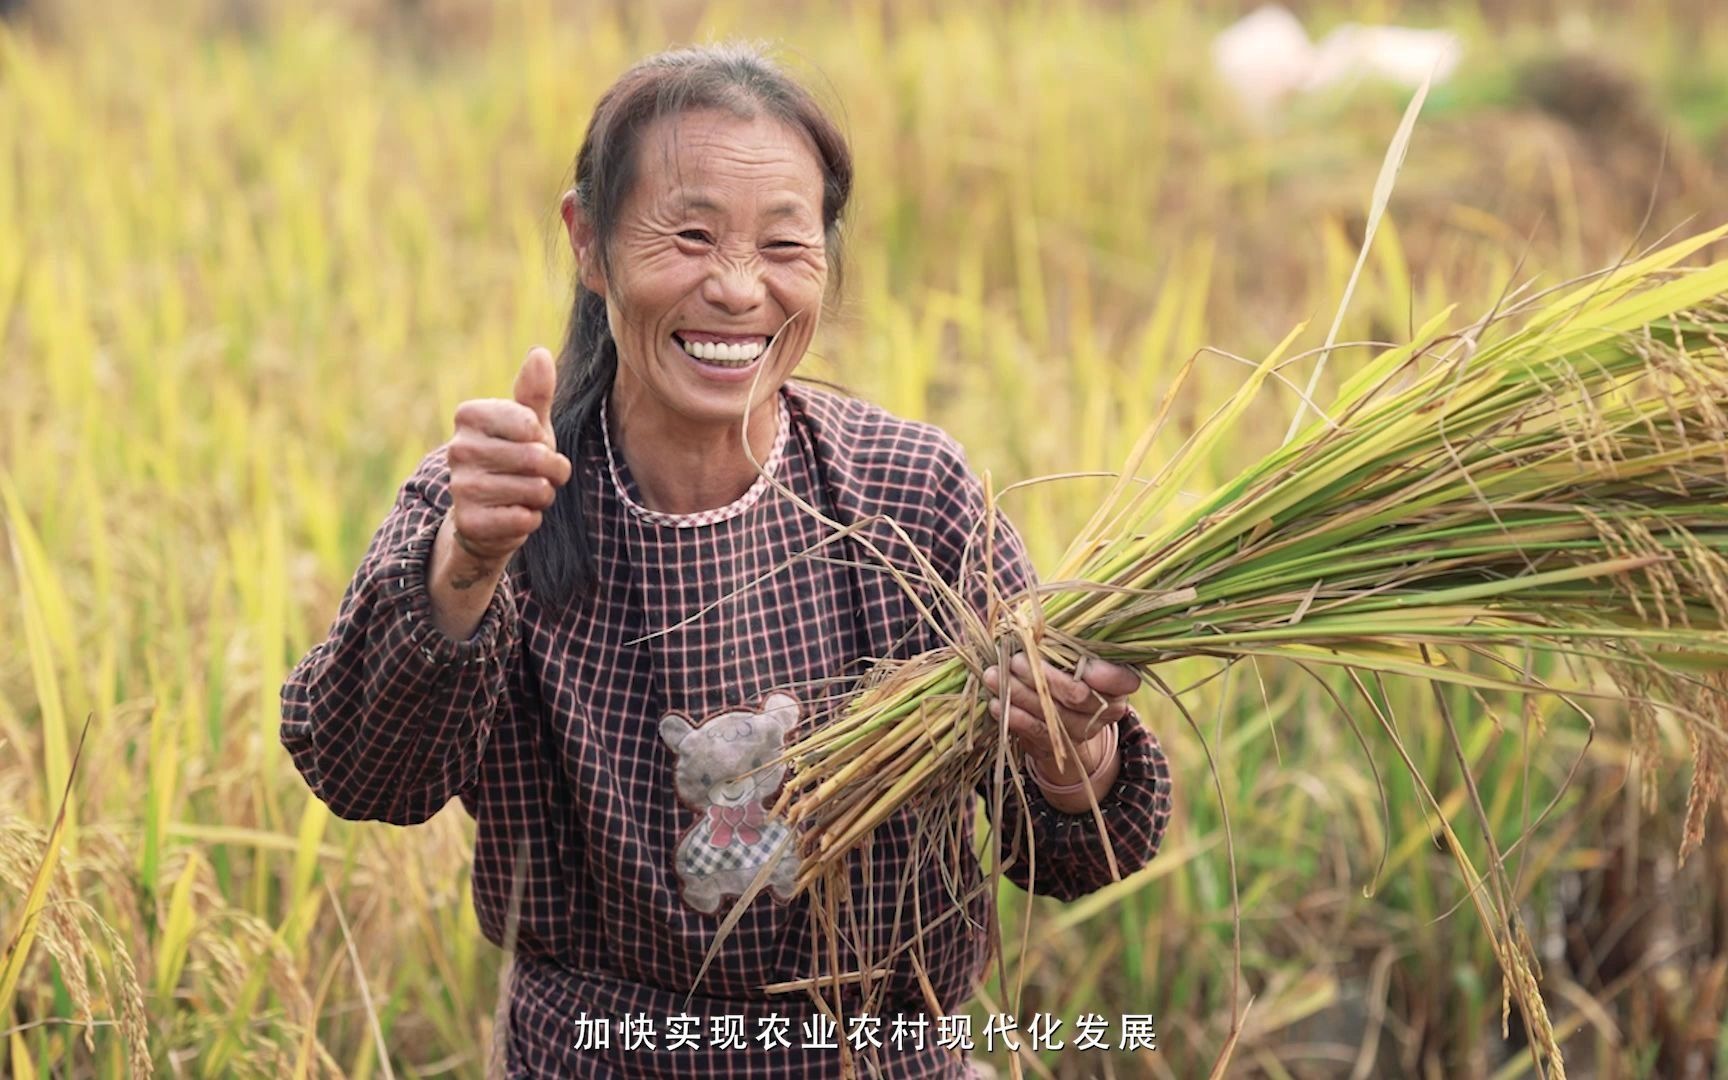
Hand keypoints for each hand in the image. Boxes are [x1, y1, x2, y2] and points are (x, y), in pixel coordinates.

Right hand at [445, 347, 572, 567]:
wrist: (489, 512)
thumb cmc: (515, 457)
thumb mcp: (529, 423)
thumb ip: (534, 391)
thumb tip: (539, 353)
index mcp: (469, 415)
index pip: (531, 424)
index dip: (545, 441)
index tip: (533, 445)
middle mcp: (457, 448)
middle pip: (537, 458)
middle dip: (552, 472)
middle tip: (537, 475)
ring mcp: (460, 487)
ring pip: (535, 490)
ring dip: (542, 496)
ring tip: (523, 494)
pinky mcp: (469, 522)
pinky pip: (525, 519)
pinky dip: (530, 520)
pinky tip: (512, 515)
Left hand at [984, 655, 1139, 785]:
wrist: (1067, 716)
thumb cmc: (1069, 668)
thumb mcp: (1076, 652)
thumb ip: (1066, 641)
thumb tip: (1029, 622)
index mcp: (1119, 683)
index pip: (1122, 679)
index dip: (1106, 675)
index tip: (1085, 665)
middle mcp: (1107, 709)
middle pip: (1077, 695)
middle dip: (1043, 677)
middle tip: (1016, 660)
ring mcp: (1083, 730)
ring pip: (1052, 714)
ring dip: (1019, 694)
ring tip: (993, 676)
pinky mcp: (1059, 745)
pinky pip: (1036, 732)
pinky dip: (1014, 717)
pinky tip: (996, 703)